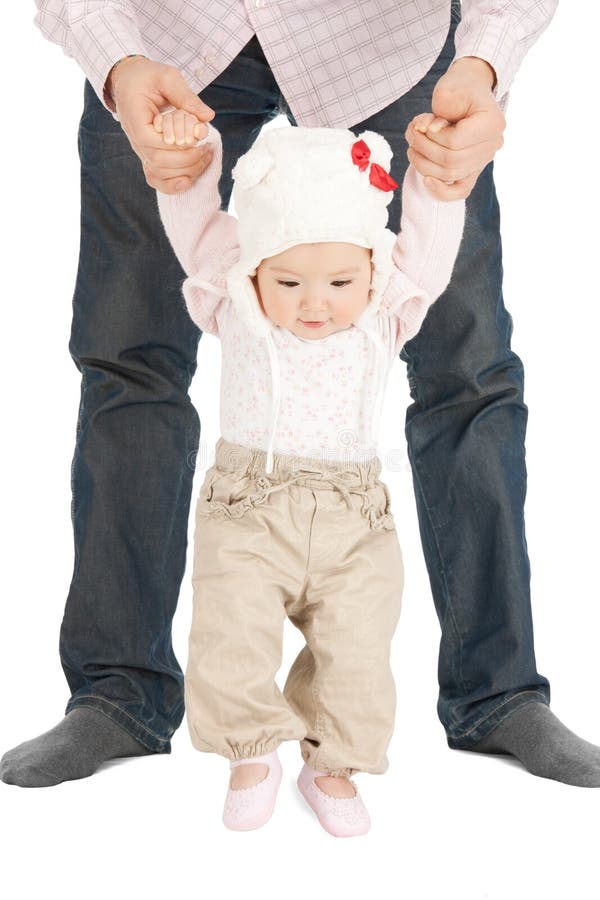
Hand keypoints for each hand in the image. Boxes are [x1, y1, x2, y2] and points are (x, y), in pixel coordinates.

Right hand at [106, 56, 215, 193]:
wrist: (130, 82)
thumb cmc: (148, 77)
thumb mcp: (167, 77)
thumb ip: (186, 96)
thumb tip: (207, 116)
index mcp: (134, 118)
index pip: (152, 142)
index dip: (177, 145)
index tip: (197, 137)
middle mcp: (135, 138)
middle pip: (158, 161)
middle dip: (187, 159)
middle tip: (207, 149)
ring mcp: (140, 150)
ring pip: (159, 173)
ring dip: (185, 171)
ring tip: (205, 157)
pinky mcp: (148, 156)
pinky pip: (156, 179)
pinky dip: (172, 185)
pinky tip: (188, 180)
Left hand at [404, 56, 505, 200]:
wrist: (469, 91)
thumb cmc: (459, 89)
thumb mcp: (449, 89)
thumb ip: (440, 107)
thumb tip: (431, 131)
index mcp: (493, 122)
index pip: (455, 141)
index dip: (433, 136)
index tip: (423, 124)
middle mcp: (493, 144)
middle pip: (451, 161)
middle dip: (424, 149)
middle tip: (412, 135)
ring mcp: (484, 159)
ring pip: (450, 175)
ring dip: (424, 164)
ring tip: (412, 147)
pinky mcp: (473, 169)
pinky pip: (460, 190)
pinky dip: (442, 191)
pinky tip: (425, 181)